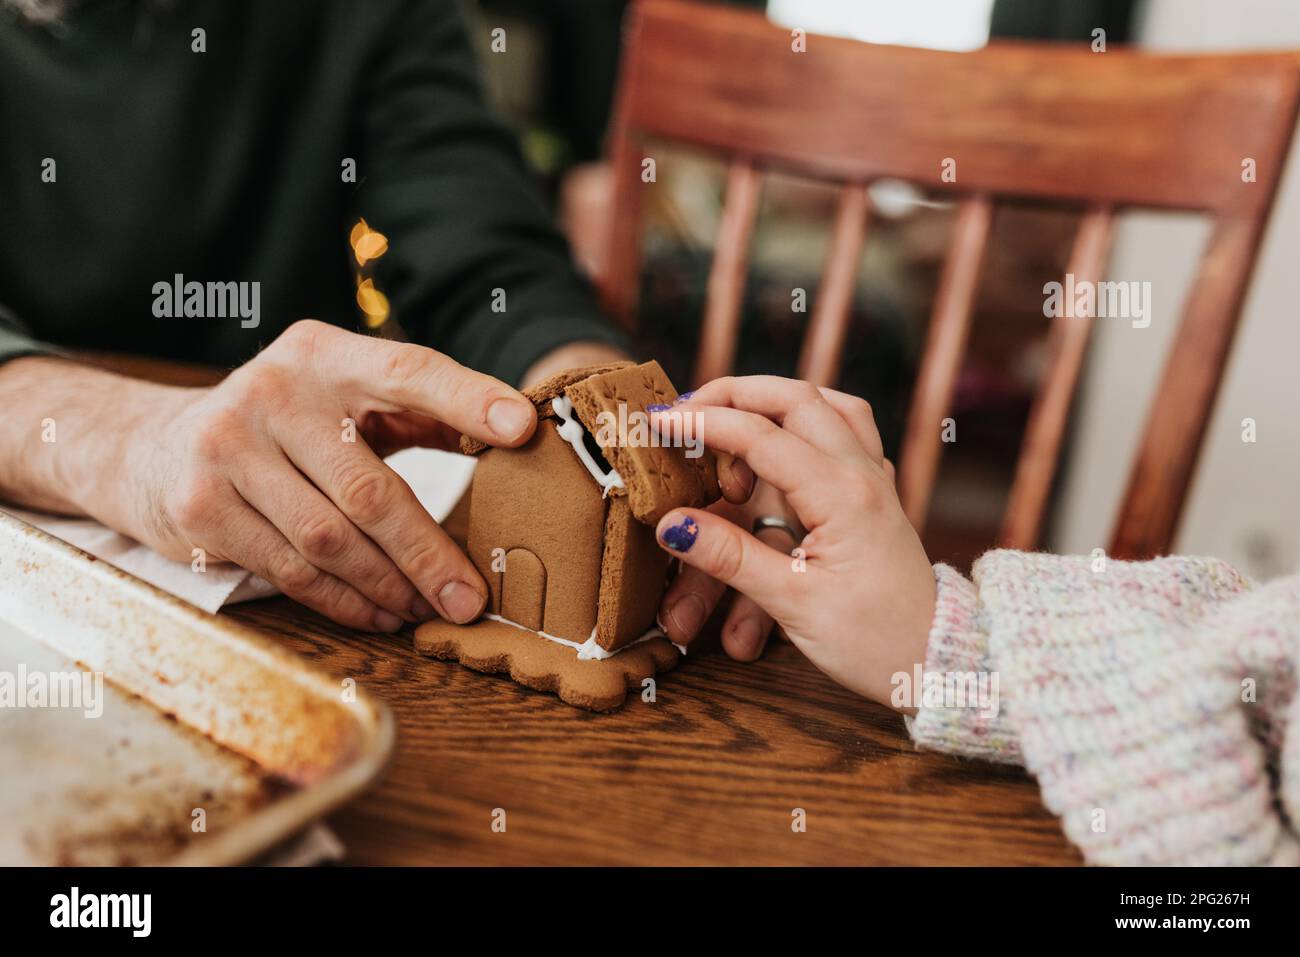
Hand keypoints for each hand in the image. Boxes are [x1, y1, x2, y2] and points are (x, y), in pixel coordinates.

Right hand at [110, 321, 537, 631]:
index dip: (468, 397)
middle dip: (428, 552)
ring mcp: (228, 449)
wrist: (153, 447)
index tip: (524, 428)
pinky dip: (344, 601)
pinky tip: (379, 614)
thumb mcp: (340, 397)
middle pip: (369, 488)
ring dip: (389, 586)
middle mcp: (272, 392)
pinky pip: (291, 570)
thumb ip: (418, 413)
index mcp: (322, 354)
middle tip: (470, 597)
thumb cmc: (282, 425)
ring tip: (428, 609)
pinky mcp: (202, 507)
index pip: (408, 369)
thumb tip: (517, 435)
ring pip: (330, 539)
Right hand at [648, 376, 935, 708]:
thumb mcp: (794, 603)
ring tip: (728, 418)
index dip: (704, 424)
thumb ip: (731, 558)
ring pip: (826, 408)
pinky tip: (780, 442)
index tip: (659, 425)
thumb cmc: (877, 642)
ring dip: (775, 402)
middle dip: (735, 393)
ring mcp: (873, 481)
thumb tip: (673, 524)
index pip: (760, 436)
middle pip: (796, 398)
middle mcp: (862, 475)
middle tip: (688, 410)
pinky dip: (808, 425)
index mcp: (842, 495)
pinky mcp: (875, 496)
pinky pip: (846, 435)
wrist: (941, 664)